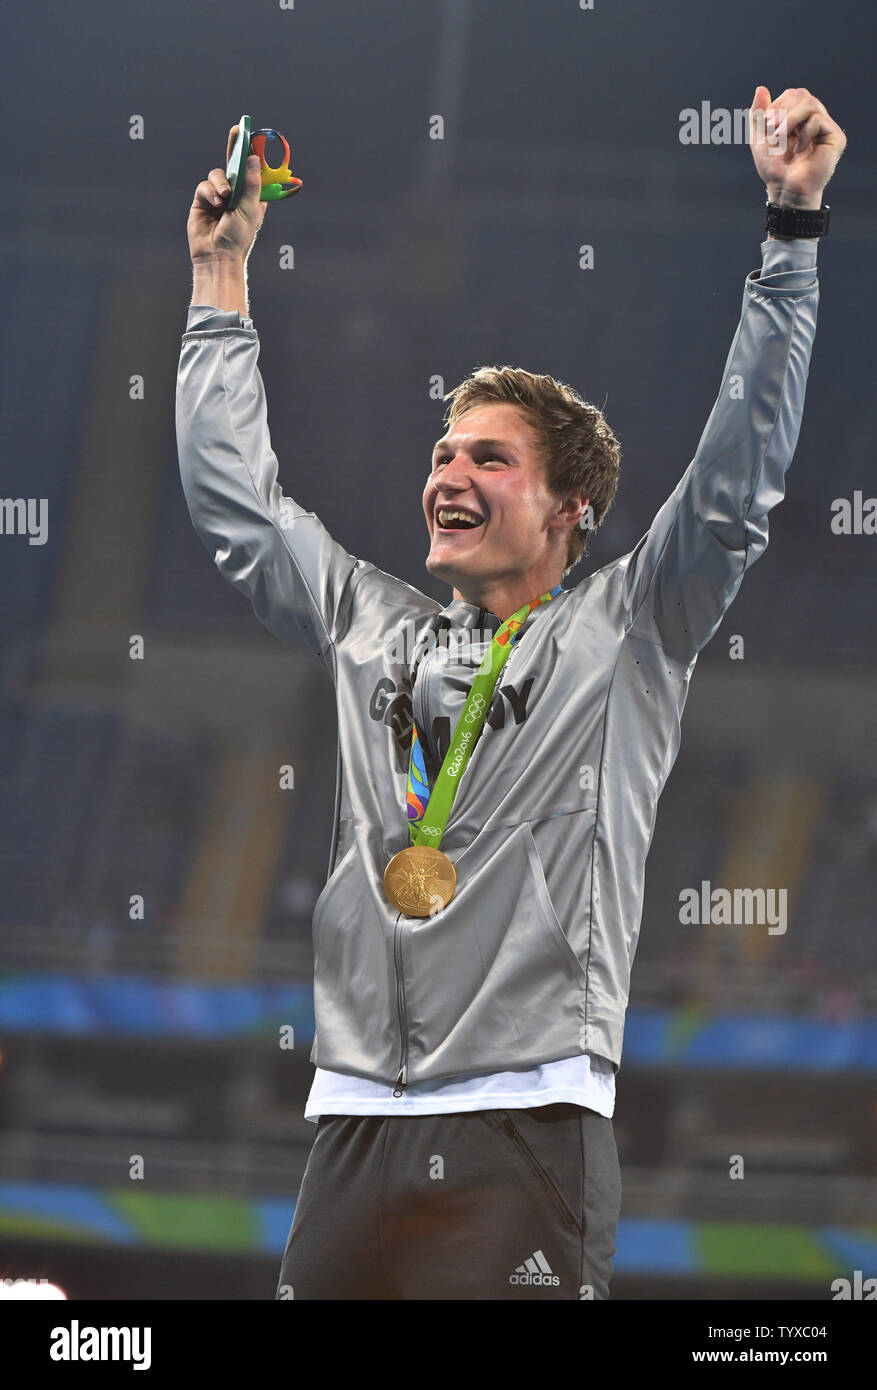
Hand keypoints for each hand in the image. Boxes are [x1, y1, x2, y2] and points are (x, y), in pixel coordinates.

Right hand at [187, 124, 267, 263]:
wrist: (216, 256)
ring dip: (220, 183)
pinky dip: (209, 192)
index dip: (253, 154)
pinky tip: (214, 204)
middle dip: (235, 148)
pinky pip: (204, 186)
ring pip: (218, 175)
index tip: (253, 136)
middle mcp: (236, 194)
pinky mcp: (203, 200)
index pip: (253, 171)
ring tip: (224, 198)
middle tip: (237, 130)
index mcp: (252, 197)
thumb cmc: (238, 238)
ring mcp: (219, 197)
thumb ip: (251, 184)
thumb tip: (253, 158)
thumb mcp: (249, 209)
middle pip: (235, 165)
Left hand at [749, 86, 846, 208]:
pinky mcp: (836, 137)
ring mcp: (826, 128)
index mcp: (800, 118)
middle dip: (782, 110)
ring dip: (790, 119)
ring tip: (780, 137)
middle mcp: (815, 119)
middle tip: (772, 131)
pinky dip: (803, 133)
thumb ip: (758, 114)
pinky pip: (818, 119)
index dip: (778, 105)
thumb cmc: (774, 168)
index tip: (766, 125)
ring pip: (810, 103)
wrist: (784, 190)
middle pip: (802, 94)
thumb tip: (761, 87)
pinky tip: (800, 150)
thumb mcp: (759, 138)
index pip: (793, 94)